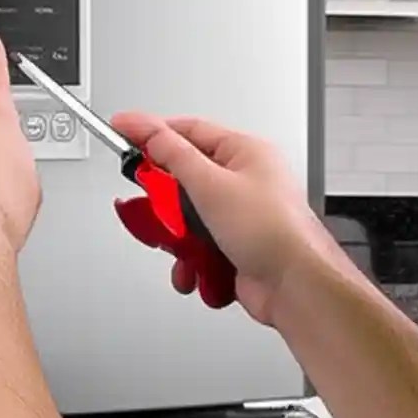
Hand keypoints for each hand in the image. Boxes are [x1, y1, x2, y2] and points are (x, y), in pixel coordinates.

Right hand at [110, 113, 345, 324]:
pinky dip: (189, 260)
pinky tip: (196, 267)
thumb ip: (172, 154)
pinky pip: (195, 245)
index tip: (121, 131)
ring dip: (177, 236)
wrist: (295, 288)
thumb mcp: (211, 185)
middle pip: (182, 177)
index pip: (187, 131)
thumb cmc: (275, 233)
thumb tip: (147, 129)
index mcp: (245, 153)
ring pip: (184, 216)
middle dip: (164, 200)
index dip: (150, 131)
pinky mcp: (231, 245)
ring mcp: (237, 215)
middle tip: (158, 206)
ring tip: (184, 244)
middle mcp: (243, 181)